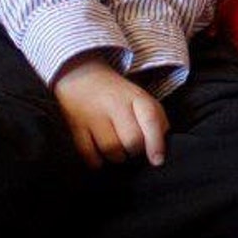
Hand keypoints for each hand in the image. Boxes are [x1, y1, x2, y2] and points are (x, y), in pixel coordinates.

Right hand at [53, 54, 169, 168]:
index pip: (150, 119)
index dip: (156, 142)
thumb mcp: (141, 98)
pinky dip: (97, 161)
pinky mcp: (75, 127)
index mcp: (136, 97)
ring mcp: (93, 116)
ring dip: (118, 158)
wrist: (81, 76)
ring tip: (118, 150)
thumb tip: (161, 146)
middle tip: (133, 150)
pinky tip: (101, 156)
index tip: (158, 160)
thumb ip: (156, 119)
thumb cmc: (117, 93)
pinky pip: (88, 154)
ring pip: (111, 150)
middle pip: (131, 140)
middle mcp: (114, 104)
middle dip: (136, 152)